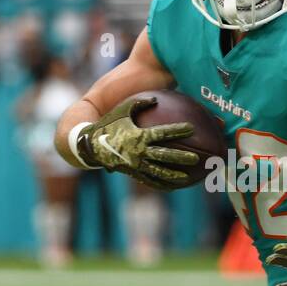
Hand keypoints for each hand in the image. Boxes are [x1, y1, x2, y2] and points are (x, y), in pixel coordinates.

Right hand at [76, 96, 198, 187]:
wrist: (90, 145)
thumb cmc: (108, 125)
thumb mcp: (122, 110)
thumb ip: (140, 104)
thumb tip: (156, 98)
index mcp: (139, 136)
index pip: (163, 133)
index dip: (178, 130)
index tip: (191, 128)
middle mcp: (139, 152)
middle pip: (165, 155)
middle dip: (182, 157)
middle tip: (197, 158)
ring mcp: (136, 164)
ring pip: (159, 172)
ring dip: (174, 175)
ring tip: (188, 178)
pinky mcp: (132, 173)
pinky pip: (149, 180)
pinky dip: (161, 183)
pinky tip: (171, 187)